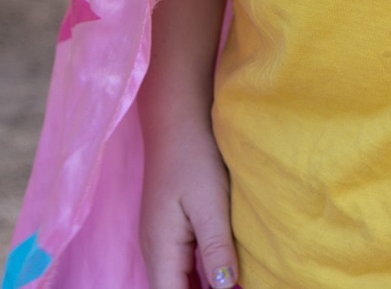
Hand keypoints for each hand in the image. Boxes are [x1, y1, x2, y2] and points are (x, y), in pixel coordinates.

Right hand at [137, 107, 239, 288]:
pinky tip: (222, 278)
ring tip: (233, 284)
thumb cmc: (194, 157)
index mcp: (161, 248)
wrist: (178, 119)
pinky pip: (182, 268)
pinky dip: (200, 279)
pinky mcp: (171, 230)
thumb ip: (216, 248)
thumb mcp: (210, 203)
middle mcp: (155, 250)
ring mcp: (161, 241)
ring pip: (178, 282)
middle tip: (236, 287)